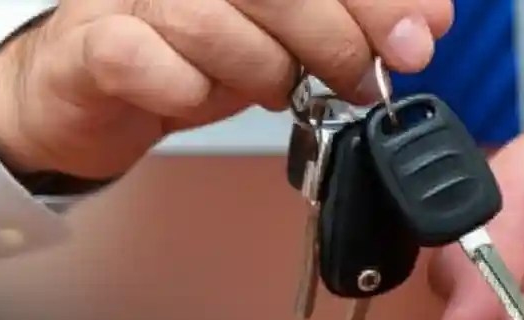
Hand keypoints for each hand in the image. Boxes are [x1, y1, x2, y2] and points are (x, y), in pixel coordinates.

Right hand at [0, 0, 452, 179]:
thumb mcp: (291, 30)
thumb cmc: (197, 50)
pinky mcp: (94, 44)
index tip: (423, 34)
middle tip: (361, 79)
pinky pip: (149, 63)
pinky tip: (198, 96)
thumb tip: (428, 21)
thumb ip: (355, 20)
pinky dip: (188, 92)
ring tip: (275, 90)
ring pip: (213, 23)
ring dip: (263, 71)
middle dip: (337, 38)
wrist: (95, 84)